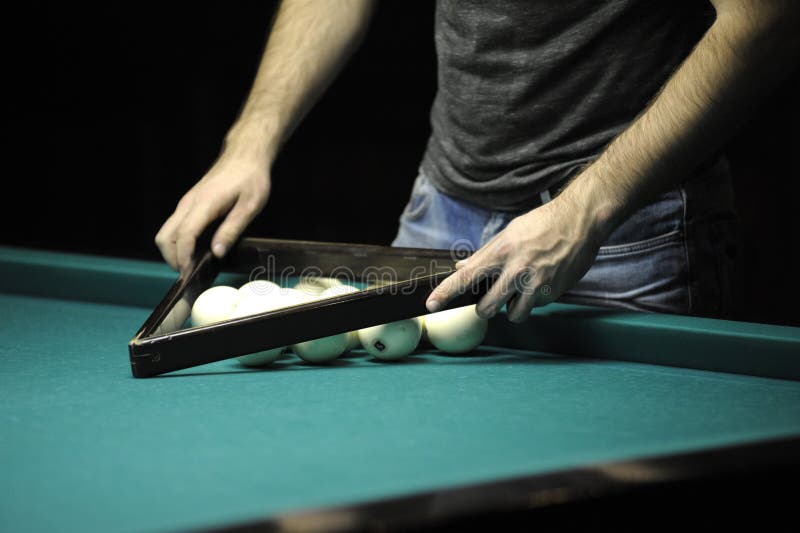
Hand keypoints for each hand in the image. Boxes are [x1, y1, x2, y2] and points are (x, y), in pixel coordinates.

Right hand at [155, 148, 269, 275]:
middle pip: (165, 237)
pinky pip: (174, 226)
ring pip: (166, 232)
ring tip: (190, 265)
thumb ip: (232, 230)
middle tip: (189, 274)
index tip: (190, 274)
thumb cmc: (250, 179)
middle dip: (172, 259)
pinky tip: (193, 251)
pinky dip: (177, 242)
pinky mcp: (188, 204)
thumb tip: (216, 253)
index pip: (184, 235)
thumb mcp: (250, 206)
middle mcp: (189, 203)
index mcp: (205, 204)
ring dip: (172, 251)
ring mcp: (186, 203)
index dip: (184, 257)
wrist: (244, 156)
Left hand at [426, 197, 607, 322]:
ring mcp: (535, 284)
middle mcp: (516, 270)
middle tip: (490, 299)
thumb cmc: (542, 224)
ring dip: (512, 308)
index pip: (466, 277)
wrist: (580, 220)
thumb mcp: (509, 233)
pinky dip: (534, 299)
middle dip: (485, 307)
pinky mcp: (553, 292)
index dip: (445, 293)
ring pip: (512, 315)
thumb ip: (485, 254)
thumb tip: (461, 268)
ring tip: (520, 290)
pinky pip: (535, 306)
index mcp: (501, 252)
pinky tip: (542, 280)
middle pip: (487, 307)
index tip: (430, 304)